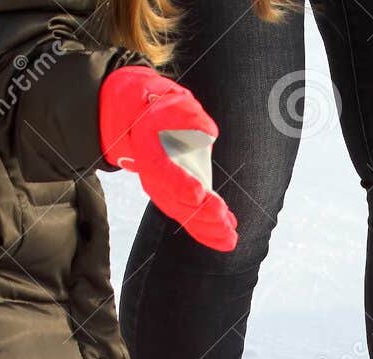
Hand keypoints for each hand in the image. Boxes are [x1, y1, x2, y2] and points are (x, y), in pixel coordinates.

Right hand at [99, 66, 237, 251]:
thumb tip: (208, 132)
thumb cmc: (162, 112)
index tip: (199, 193)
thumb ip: (188, 116)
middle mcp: (155, 179)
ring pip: (186, 216)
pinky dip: (208, 233)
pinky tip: (227, 239)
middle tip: (223, 217)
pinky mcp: (177, 201)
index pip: (163, 172)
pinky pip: (191, 221)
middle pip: (177, 201)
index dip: (180, 184)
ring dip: (209, 229)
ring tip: (231, 237)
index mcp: (151, 153)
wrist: (141, 125)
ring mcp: (165, 194)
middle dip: (201, 212)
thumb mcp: (173, 104)